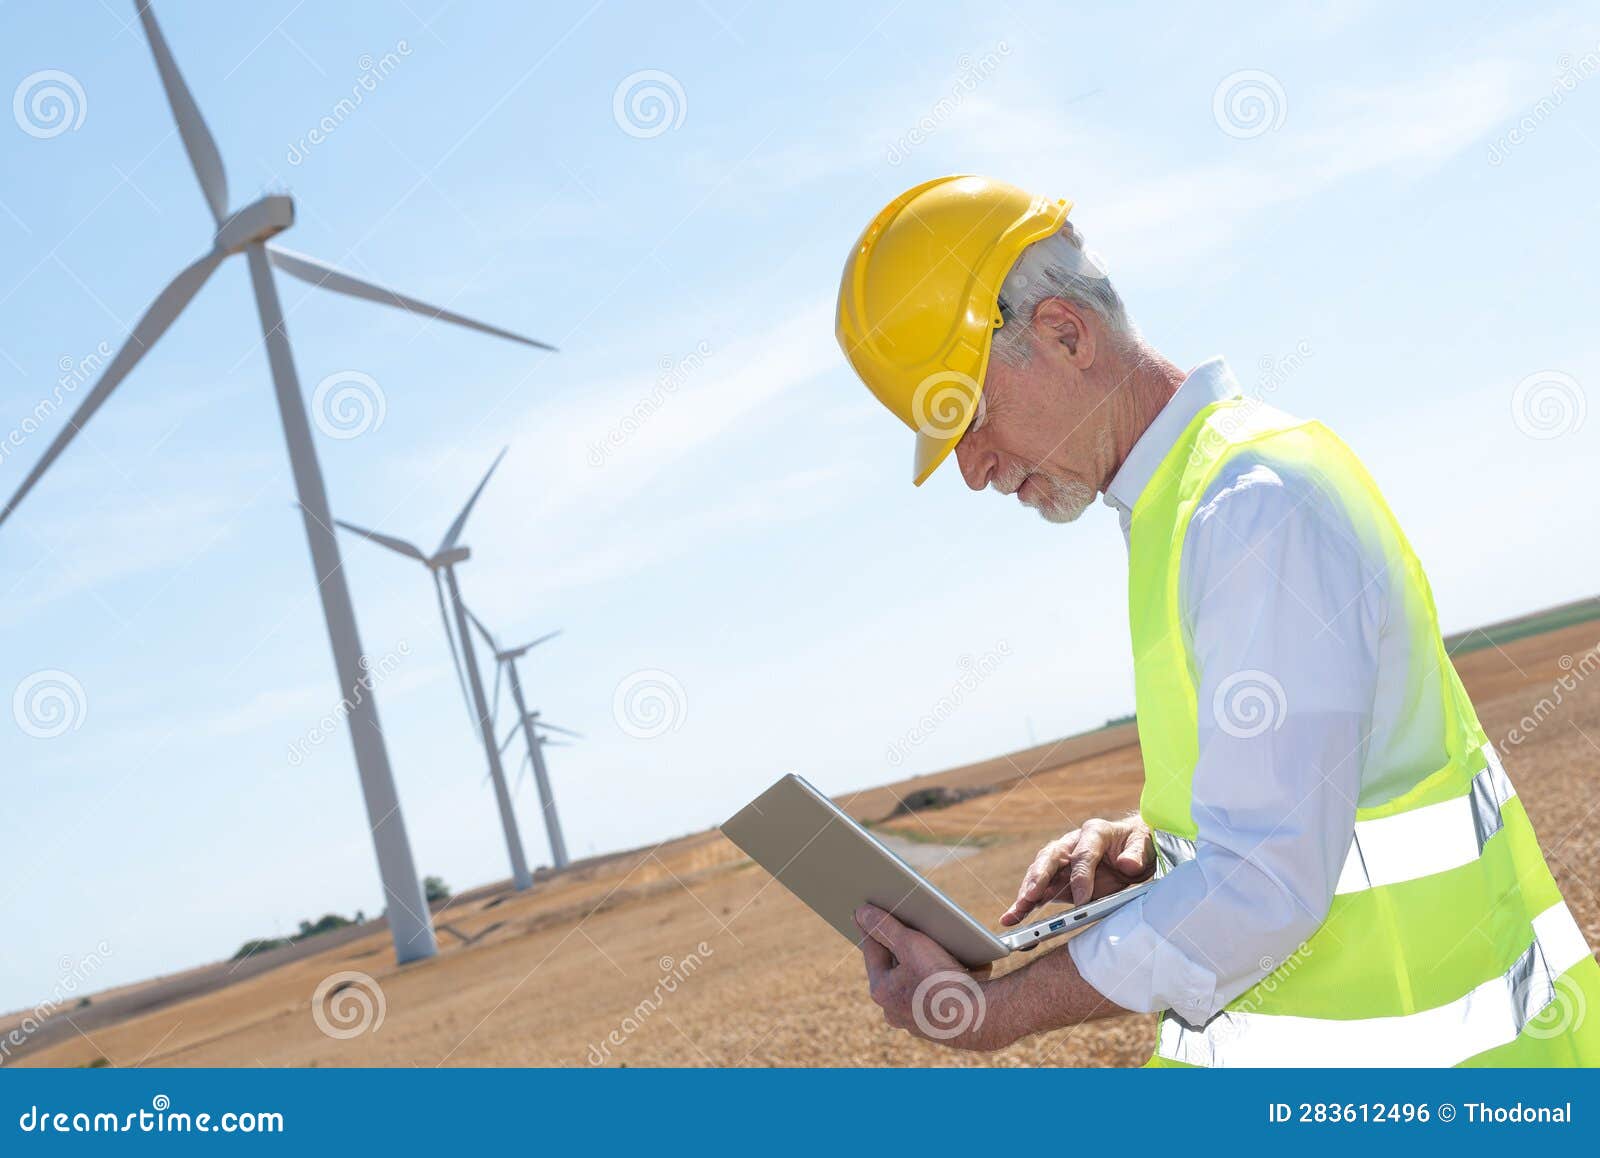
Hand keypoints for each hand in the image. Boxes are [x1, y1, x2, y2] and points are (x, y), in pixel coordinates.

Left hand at [854, 904, 1002, 1051]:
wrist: (981, 1019)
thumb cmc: (942, 981)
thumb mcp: (911, 944)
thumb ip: (885, 926)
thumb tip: (861, 913)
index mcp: (882, 991)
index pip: (872, 950)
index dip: (871, 926)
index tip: (863, 912)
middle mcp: (895, 1010)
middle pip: (897, 967)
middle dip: (907, 946)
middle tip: (909, 925)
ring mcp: (919, 1020)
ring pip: (921, 982)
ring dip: (932, 963)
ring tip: (943, 943)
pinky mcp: (942, 1026)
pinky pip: (943, 996)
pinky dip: (953, 980)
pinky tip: (968, 967)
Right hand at [999, 815, 1152, 926]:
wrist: (1137, 849)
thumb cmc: (1139, 844)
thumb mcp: (1144, 844)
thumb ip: (1136, 853)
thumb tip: (1126, 864)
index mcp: (1094, 832)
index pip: (1083, 854)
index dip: (1081, 877)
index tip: (1082, 900)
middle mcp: (1072, 844)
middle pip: (1049, 859)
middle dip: (1038, 879)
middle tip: (1029, 898)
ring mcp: (1063, 862)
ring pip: (1039, 875)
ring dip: (1025, 896)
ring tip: (1012, 917)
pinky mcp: (1060, 879)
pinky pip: (1041, 891)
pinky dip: (1028, 905)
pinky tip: (1016, 919)